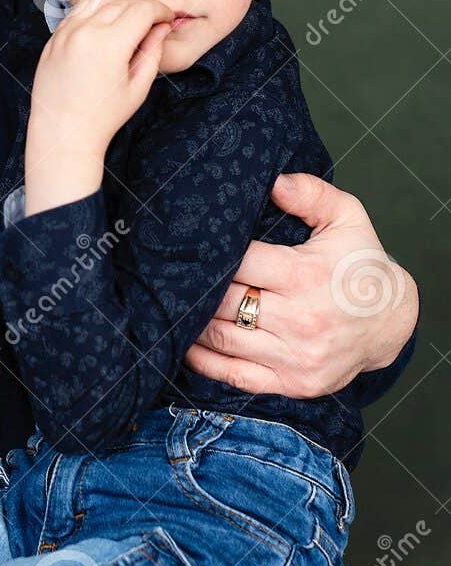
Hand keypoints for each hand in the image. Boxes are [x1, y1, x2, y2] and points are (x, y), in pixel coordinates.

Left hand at [24, 0, 173, 215]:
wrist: (63, 132)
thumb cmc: (104, 116)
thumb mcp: (138, 87)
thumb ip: (153, 52)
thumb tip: (162, 26)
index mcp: (110, 44)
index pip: (143, 10)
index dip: (161, 11)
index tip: (168, 19)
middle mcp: (85, 32)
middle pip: (122, 3)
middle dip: (142, 10)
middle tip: (152, 24)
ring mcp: (65, 34)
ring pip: (98, 2)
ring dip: (118, 7)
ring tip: (128, 25)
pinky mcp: (53, 40)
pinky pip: (77, 13)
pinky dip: (94, 13)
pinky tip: (103, 28)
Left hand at [184, 172, 418, 396]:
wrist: (391, 323)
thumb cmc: (361, 266)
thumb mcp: (347, 218)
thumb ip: (311, 194)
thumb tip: (273, 182)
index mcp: (305, 275)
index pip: (240, 263)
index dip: (214, 255)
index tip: (194, 248)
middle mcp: (301, 319)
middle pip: (225, 301)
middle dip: (198, 288)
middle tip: (174, 275)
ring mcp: (296, 356)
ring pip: (223, 338)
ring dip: (193, 323)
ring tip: (174, 306)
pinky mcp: (294, 383)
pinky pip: (236, 376)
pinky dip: (205, 362)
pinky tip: (188, 344)